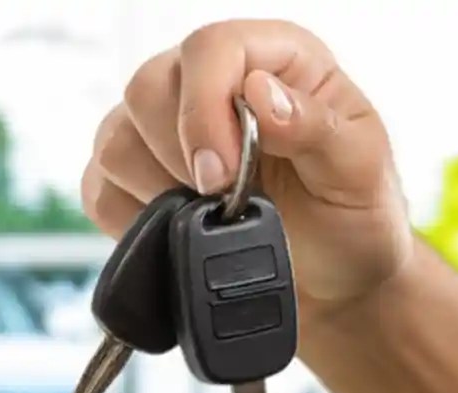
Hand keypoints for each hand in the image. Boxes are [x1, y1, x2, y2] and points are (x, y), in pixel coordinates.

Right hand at [82, 19, 412, 320]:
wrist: (330, 277)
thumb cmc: (350, 213)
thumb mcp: (358, 168)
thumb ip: (316, 126)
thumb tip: (260, 93)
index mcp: (270, 58)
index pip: (209, 49)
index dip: (203, 108)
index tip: (221, 174)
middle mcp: (208, 82)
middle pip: (146, 89)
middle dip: (177, 156)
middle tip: (219, 201)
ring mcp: (161, 129)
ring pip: (115, 141)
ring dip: (158, 191)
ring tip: (209, 216)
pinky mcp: (132, 178)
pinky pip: (98, 189)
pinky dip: (131, 220)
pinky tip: (178, 229)